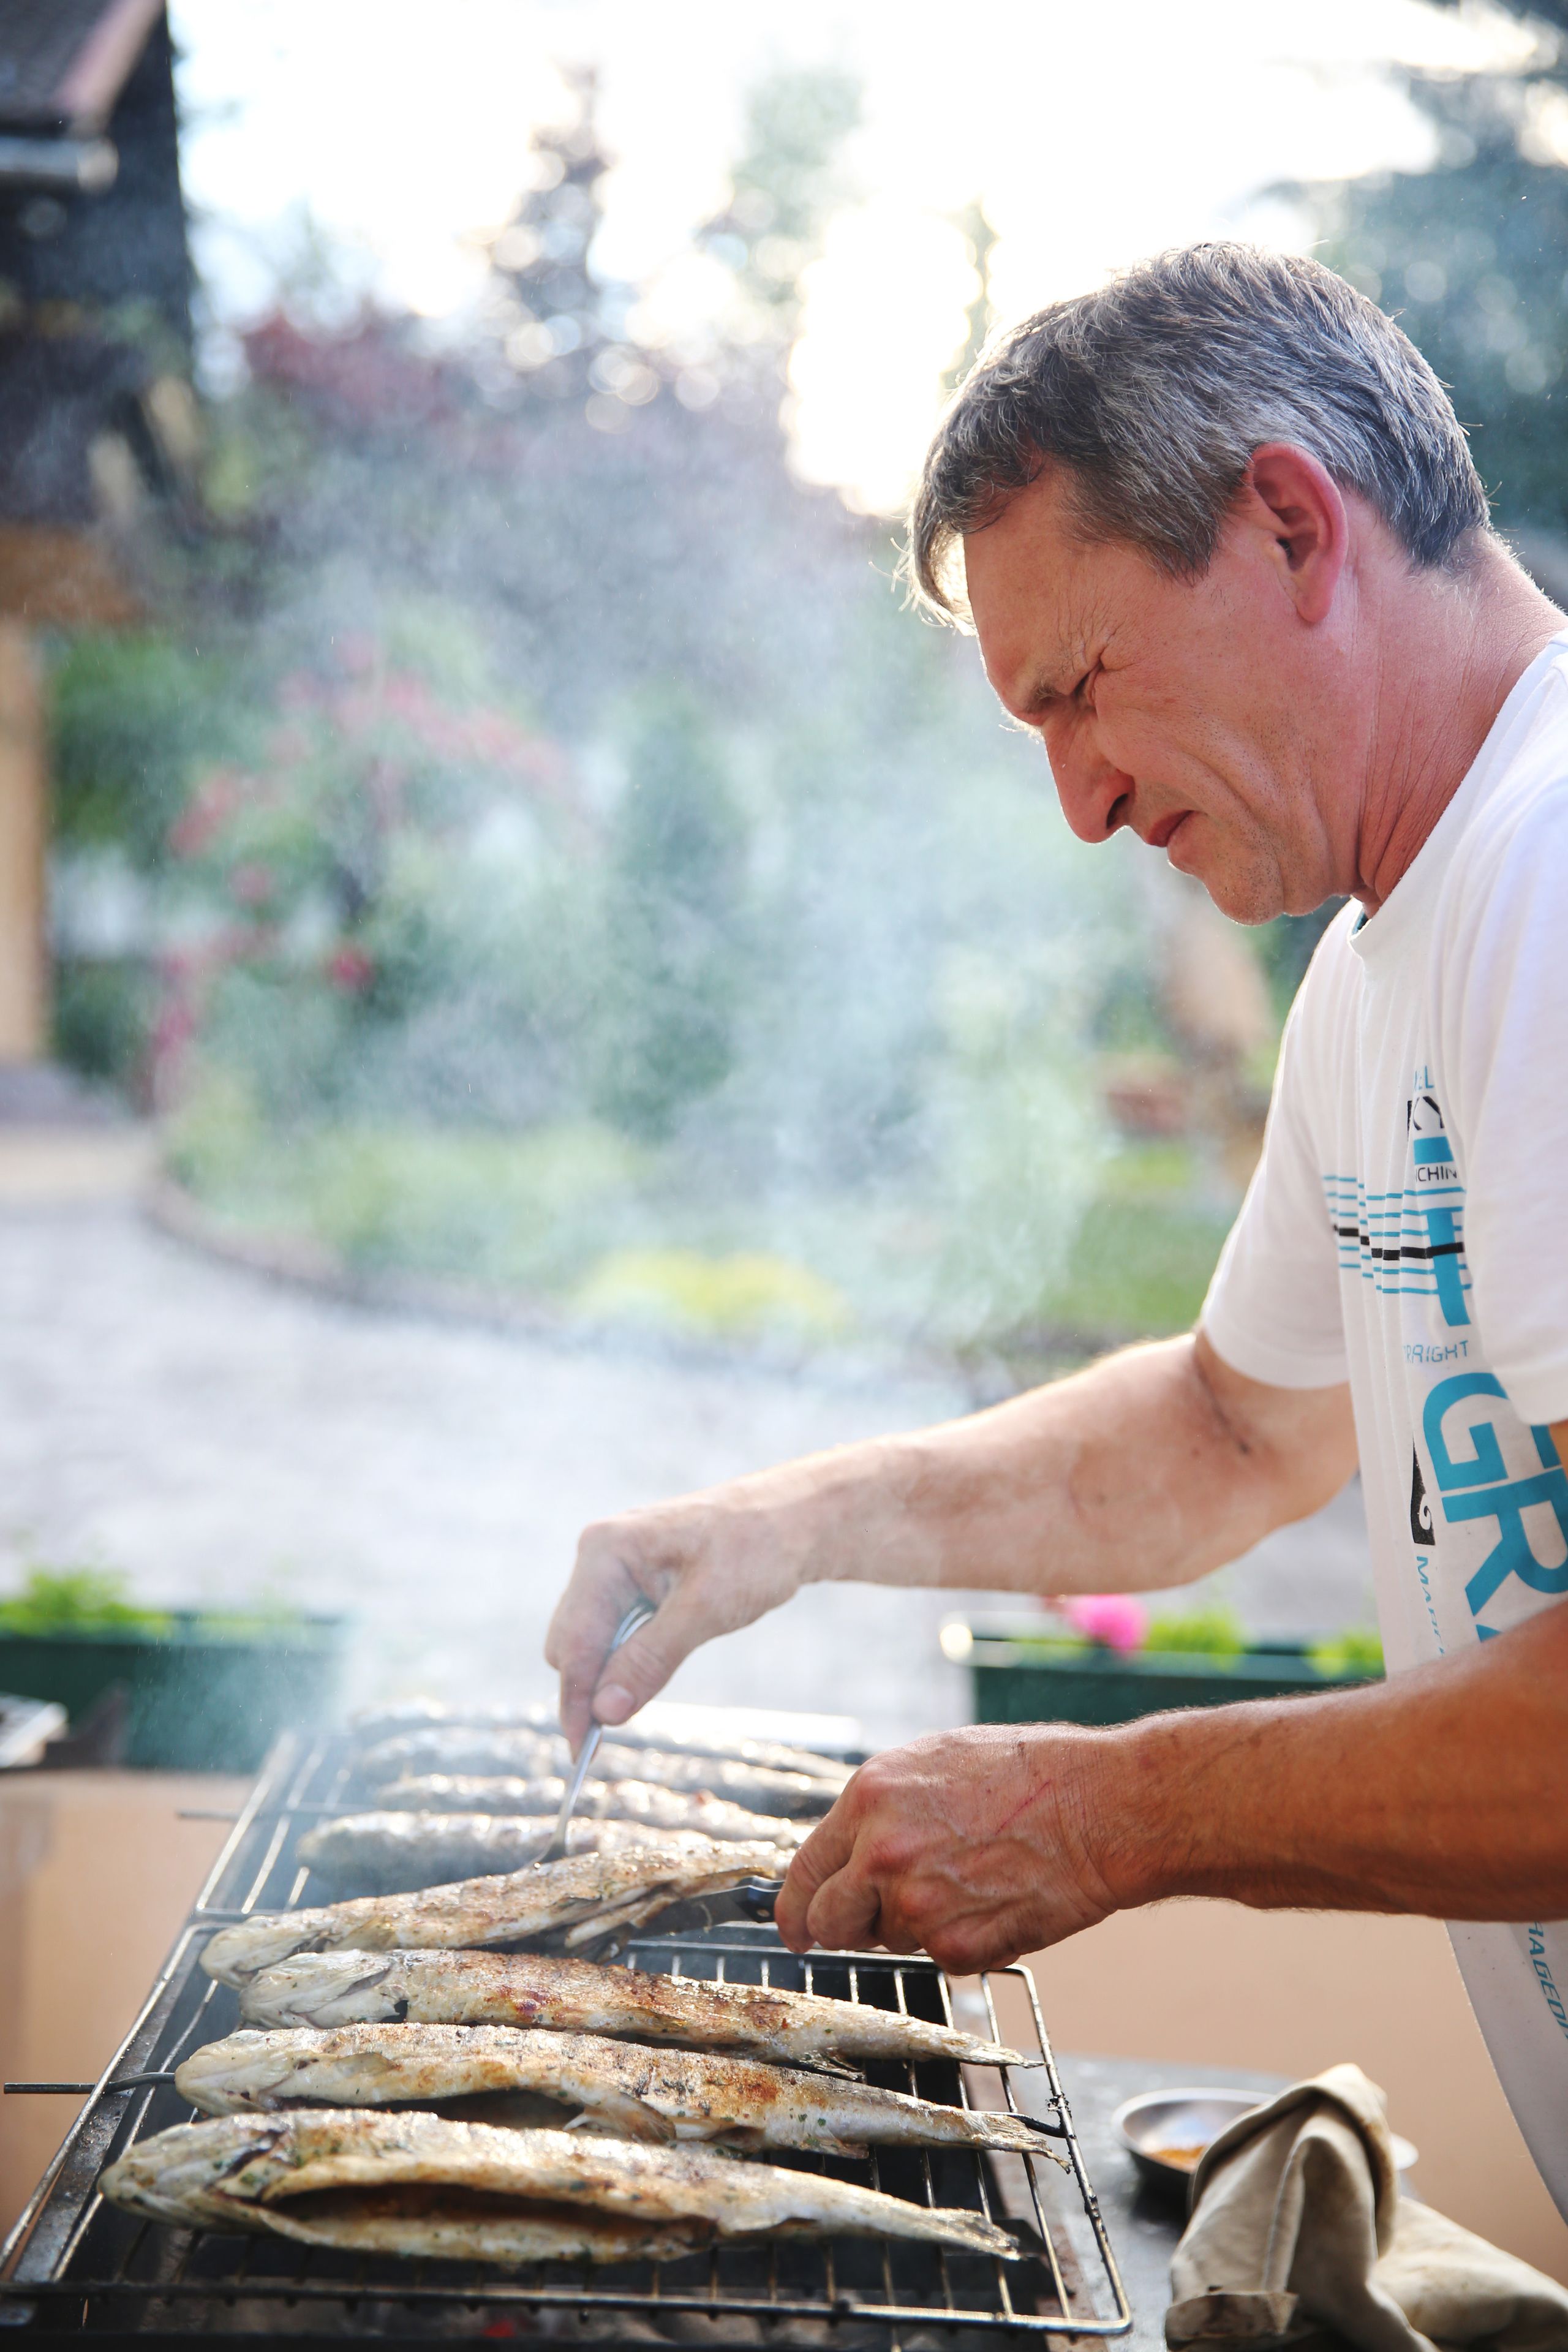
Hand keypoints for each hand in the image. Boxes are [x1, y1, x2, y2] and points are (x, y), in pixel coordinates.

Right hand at [546, 1471, 825, 1751]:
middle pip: (571, 1642)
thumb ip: (651, 1659)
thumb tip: (605, 1713)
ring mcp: (617, 1565)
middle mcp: (601, 1554)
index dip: (576, 1700)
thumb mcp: (707, 1608)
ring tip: (635, 1701)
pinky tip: (647, 1672)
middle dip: (588, 1689)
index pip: (574, 1641)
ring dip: (608, 1674)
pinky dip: (625, 1658)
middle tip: (611, 1739)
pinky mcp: (636, 1579)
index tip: (582, 1753)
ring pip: (591, 1638)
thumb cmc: (757, 1548)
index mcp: (606, 1550)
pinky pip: (615, 1629)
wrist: (797, 1516)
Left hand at [774, 1725, 1129, 1971]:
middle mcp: (880, 1855)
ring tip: (971, 1876)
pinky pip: (940, 1957)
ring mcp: (917, 1907)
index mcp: (868, 1800)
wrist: (1097, 1808)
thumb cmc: (1027, 1774)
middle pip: (830, 1922)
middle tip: (884, 1911)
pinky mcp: (957, 1949)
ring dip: (917, 1923)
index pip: (804, 1872)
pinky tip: (996, 1898)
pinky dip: (962, 1939)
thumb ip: (879, 1809)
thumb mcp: (932, 1763)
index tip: (795, 1927)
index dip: (796, 1908)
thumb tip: (849, 1849)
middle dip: (849, 1924)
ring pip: (891, 1939)